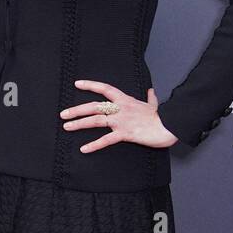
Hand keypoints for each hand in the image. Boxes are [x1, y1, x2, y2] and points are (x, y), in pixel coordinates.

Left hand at [60, 81, 178, 152]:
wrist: (169, 126)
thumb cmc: (161, 117)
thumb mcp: (154, 105)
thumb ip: (150, 98)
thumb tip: (151, 90)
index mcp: (126, 100)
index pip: (105, 88)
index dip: (91, 85)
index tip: (77, 84)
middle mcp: (121, 108)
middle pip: (95, 106)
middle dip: (77, 109)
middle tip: (63, 114)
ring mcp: (122, 121)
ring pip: (96, 120)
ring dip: (79, 123)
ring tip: (66, 127)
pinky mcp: (125, 134)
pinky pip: (106, 140)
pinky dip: (94, 145)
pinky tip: (83, 149)